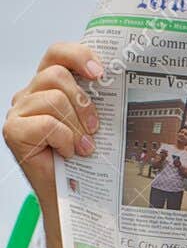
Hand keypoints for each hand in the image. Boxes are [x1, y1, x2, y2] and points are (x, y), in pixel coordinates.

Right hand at [4, 43, 102, 206]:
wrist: (70, 194)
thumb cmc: (81, 158)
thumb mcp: (90, 122)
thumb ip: (93, 100)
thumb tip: (111, 82)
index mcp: (48, 85)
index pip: (57, 54)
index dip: (78, 55)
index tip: (100, 73)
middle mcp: (30, 94)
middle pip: (57, 75)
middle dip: (83, 102)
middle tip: (94, 128)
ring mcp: (19, 111)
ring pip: (54, 99)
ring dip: (76, 127)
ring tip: (83, 147)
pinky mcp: (13, 130)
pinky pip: (47, 124)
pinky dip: (64, 140)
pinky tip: (67, 153)